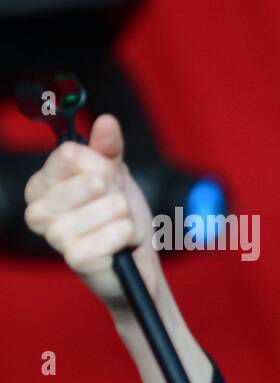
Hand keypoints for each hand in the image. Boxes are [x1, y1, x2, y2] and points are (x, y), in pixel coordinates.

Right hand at [23, 113, 162, 311]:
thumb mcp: (116, 176)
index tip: (106, 181)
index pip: (71, 155)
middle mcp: (39, 210)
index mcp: (42, 185)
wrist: (136, 260)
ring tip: (120, 227)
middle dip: (117, 194)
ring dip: (125, 218)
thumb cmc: (119, 218)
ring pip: (107, 208)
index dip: (101, 165)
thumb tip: (106, 122)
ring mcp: (55, 236)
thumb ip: (108, 149)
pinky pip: (114, 234)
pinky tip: (121, 244)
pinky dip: (127, 236)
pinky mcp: (76, 259)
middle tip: (116, 210)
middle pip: (92, 181)